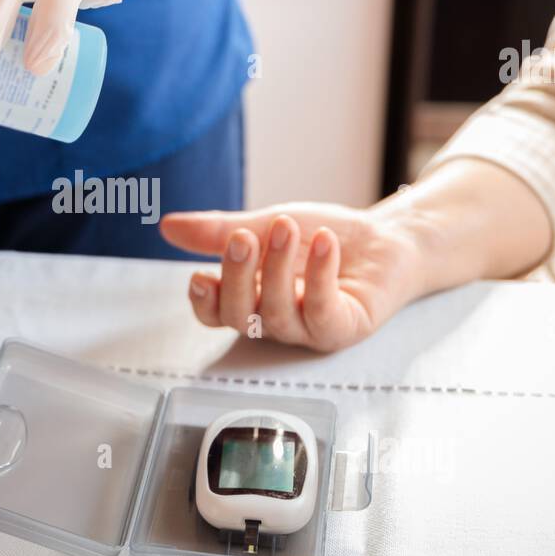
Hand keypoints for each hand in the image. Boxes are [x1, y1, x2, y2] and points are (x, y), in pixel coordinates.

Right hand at [160, 203, 426, 352]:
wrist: (386, 239)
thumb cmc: (325, 237)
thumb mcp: (267, 225)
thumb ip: (219, 231)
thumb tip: (167, 226)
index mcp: (252, 299)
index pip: (214, 313)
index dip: (203, 301)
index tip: (199, 275)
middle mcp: (275, 321)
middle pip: (239, 315)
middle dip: (238, 275)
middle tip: (245, 236)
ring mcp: (308, 330)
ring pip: (276, 314)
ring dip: (279, 268)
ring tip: (288, 227)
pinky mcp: (343, 329)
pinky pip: (322, 312)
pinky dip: (320, 276)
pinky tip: (324, 244)